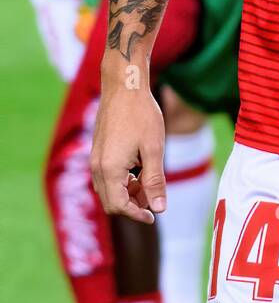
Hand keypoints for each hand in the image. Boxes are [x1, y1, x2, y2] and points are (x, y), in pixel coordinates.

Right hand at [91, 86, 166, 222]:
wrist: (124, 86)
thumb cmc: (142, 115)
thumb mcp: (154, 149)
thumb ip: (155, 181)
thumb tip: (159, 209)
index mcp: (110, 170)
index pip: (119, 206)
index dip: (137, 214)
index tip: (154, 215)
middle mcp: (97, 167)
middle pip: (111, 202)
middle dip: (132, 205)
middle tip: (153, 198)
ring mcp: (95, 158)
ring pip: (108, 190)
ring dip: (127, 193)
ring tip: (149, 182)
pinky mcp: (98, 151)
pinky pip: (106, 176)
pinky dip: (121, 181)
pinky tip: (139, 169)